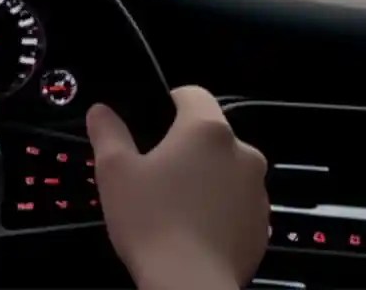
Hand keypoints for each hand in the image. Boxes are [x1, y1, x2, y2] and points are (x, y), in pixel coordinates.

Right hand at [87, 86, 267, 289]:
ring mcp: (258, 190)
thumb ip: (108, 132)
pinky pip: (237, 204)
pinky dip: (219, 210)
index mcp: (207, 130)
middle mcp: (243, 152)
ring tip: (175, 207)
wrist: (189, 283)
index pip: (192, 94)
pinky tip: (195, 231)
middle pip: (210, 136)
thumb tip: (101, 110)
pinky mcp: (263, 225)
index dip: (169, 103)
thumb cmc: (150, 220)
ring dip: (206, 179)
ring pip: (227, 171)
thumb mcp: (114, 171)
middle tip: (154, 174)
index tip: (150, 127)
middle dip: (186, 148)